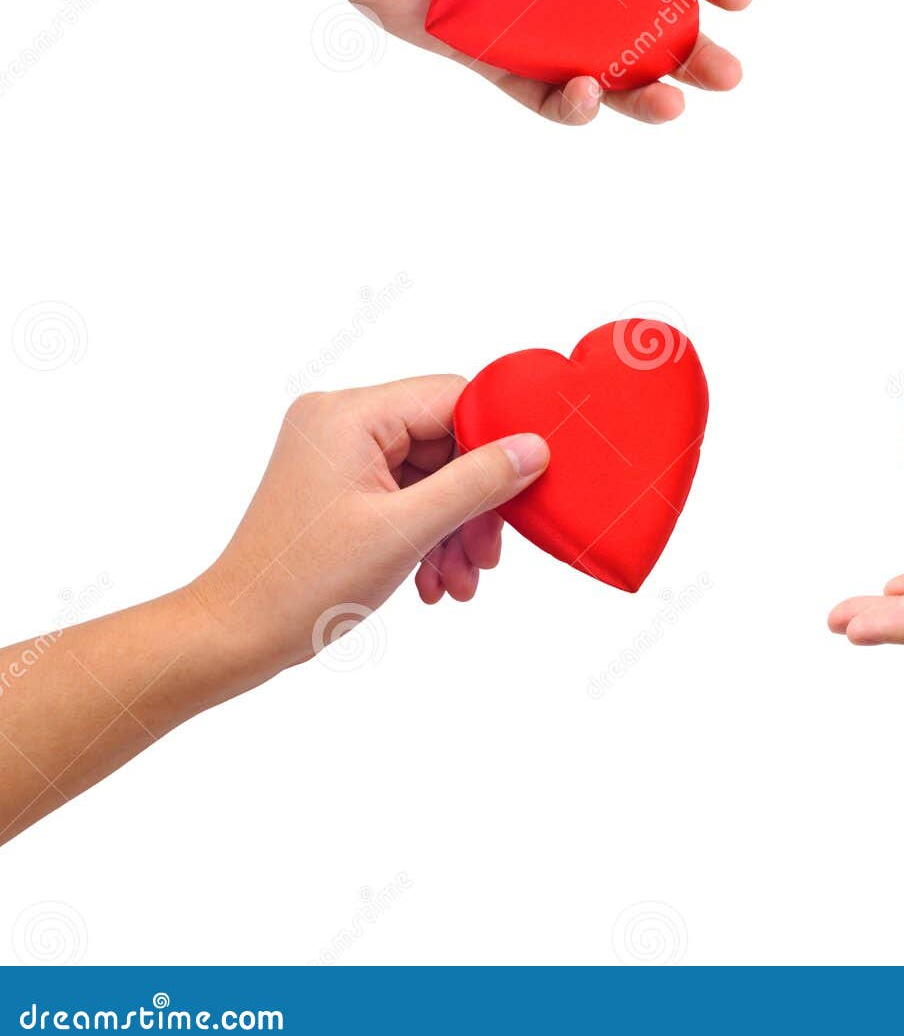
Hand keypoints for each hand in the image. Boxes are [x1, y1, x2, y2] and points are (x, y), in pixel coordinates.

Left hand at [191, 377, 547, 678]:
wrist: (235, 635)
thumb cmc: (302, 584)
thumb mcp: (405, 531)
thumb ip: (477, 482)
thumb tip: (536, 446)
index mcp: (349, 414)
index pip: (453, 400)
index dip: (496, 444)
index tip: (523, 492)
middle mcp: (340, 420)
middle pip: (445, 442)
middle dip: (473, 504)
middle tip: (487, 556)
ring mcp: (337, 453)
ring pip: (431, 474)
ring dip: (454, 528)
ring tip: (461, 580)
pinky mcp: (338, 484)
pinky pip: (406, 493)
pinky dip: (427, 534)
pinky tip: (434, 579)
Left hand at [309, 0, 752, 123]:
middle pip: (648, 27)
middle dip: (695, 54)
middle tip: (728, 74)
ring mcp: (533, 20)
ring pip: (604, 71)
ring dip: (644, 95)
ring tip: (673, 103)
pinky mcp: (488, 55)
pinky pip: (536, 93)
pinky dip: (568, 104)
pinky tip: (586, 94)